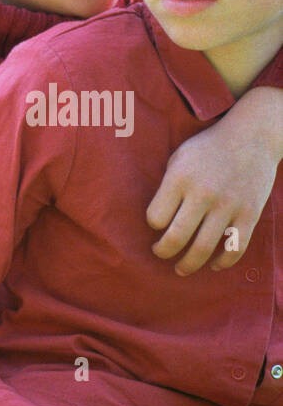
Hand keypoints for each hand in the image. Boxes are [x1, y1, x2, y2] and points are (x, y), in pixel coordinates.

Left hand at [147, 86, 282, 274]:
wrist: (253, 136)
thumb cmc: (207, 150)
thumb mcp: (178, 159)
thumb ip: (166, 188)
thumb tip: (155, 223)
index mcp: (180, 178)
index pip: (155, 218)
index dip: (153, 225)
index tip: (158, 223)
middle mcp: (204, 193)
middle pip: (176, 238)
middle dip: (163, 252)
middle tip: (160, 253)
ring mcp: (229, 205)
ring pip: (203, 248)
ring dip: (188, 265)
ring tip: (181, 268)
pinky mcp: (250, 213)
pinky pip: (235, 248)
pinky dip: (222, 263)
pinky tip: (213, 265)